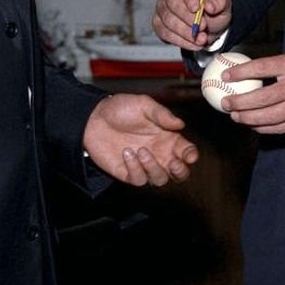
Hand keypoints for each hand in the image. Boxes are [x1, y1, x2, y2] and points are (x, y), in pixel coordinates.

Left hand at [83, 94, 198, 185]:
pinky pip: (139, 180)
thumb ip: (162, 114)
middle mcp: (158, 153)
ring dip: (154, 168)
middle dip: (180, 172)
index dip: (191, 155)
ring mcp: (143, 164)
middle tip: (172, 162)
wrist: (93, 117)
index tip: (189, 155)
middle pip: (179, 173)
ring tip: (141, 150)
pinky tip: (127, 153)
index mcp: (167, 137)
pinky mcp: (128, 172)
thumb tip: (180, 124)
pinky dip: (135, 169)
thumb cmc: (120, 108)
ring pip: (160, 179)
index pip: (186, 151)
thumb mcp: (143, 105)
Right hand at [152, 0, 231, 50]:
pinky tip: (192, 44)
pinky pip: (164, 32)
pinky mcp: (158, 22)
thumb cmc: (214, 9)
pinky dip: (179, 40)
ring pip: (167, 19)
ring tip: (201, 39)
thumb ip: (219, 2)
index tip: (196, 9)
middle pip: (173, 1)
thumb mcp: (223, 4)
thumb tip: (209, 6)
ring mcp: (162, 6)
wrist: (208, 24)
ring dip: (185, 32)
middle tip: (202, 28)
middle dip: (188, 18)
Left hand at [218, 51, 284, 133]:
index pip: (261, 68)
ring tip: (235, 116)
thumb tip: (249, 70)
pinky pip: (282, 128)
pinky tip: (254, 126)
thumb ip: (278, 66)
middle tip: (225, 102)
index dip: (241, 73)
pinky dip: (265, 128)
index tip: (226, 76)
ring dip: (248, 118)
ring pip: (269, 117)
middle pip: (261, 98)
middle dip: (239, 102)